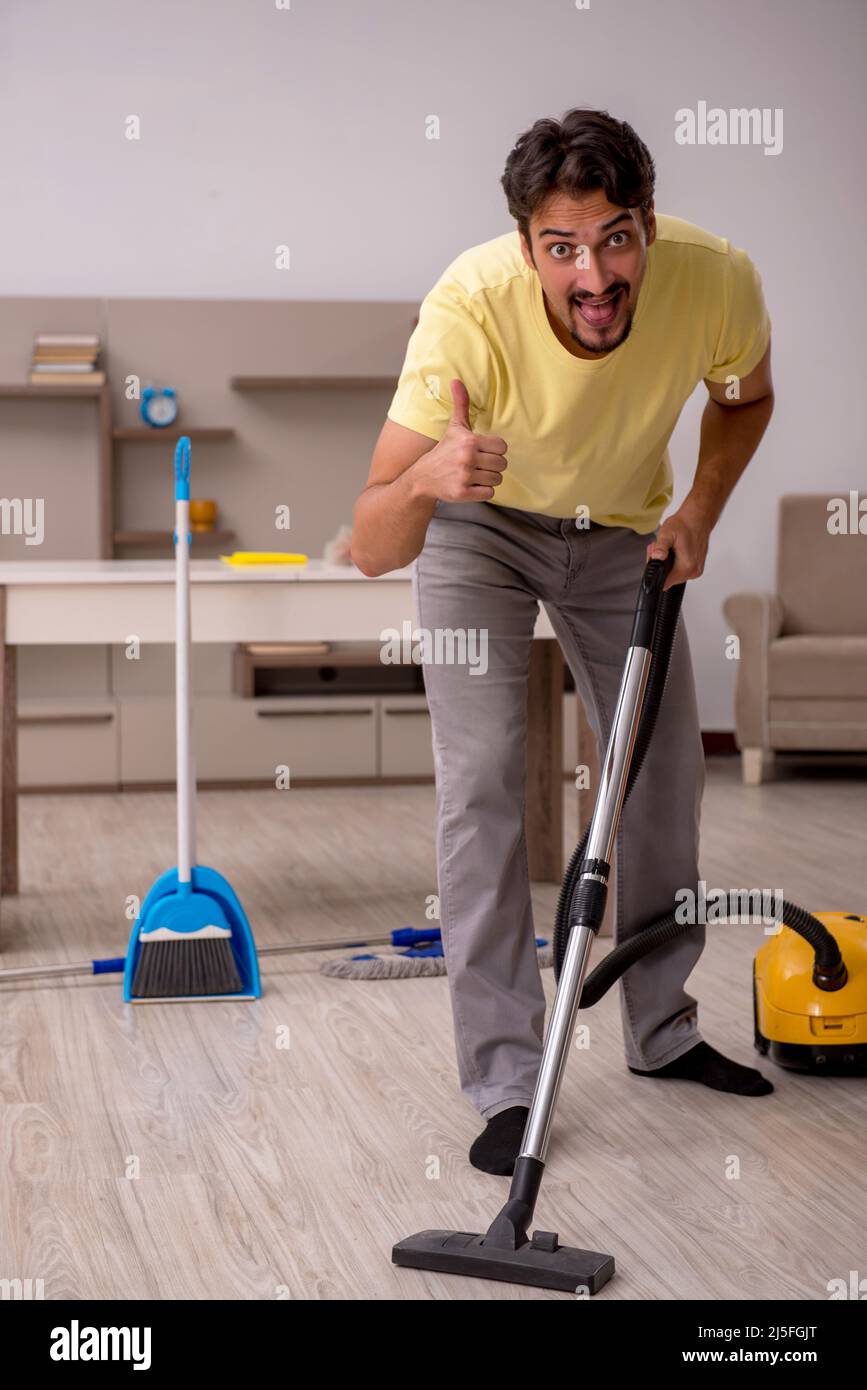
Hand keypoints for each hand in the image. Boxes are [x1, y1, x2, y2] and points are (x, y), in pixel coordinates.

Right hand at [411, 379, 507, 502]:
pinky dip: (482, 491)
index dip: (495, 450)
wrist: (423, 477)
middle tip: (478, 465)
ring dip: (488, 479)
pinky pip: (489, 493)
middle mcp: (467, 458)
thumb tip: (456, 380)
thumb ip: (461, 404)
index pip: (502, 447)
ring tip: (474, 475)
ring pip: (497, 479)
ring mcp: (464, 476)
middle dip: (492, 466)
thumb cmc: (445, 450)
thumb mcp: (455, 427)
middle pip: (502, 464)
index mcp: (469, 440)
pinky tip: (470, 485)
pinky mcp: (462, 493)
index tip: (482, 452)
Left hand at [646, 501, 711, 589]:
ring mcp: (696, 570)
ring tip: (667, 548)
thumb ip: (660, 548)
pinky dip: (674, 562)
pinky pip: (680, 570)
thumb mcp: (666, 534)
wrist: (698, 518)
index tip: (656, 559)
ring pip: (674, 574)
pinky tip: (674, 551)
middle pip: (668, 578)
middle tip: (660, 550)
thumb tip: (656, 557)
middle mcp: (693, 571)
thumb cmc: (684, 524)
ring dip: (667, 563)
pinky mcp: (696, 567)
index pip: (664, 583)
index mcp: (686, 567)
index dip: (656, 571)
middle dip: (661, 565)